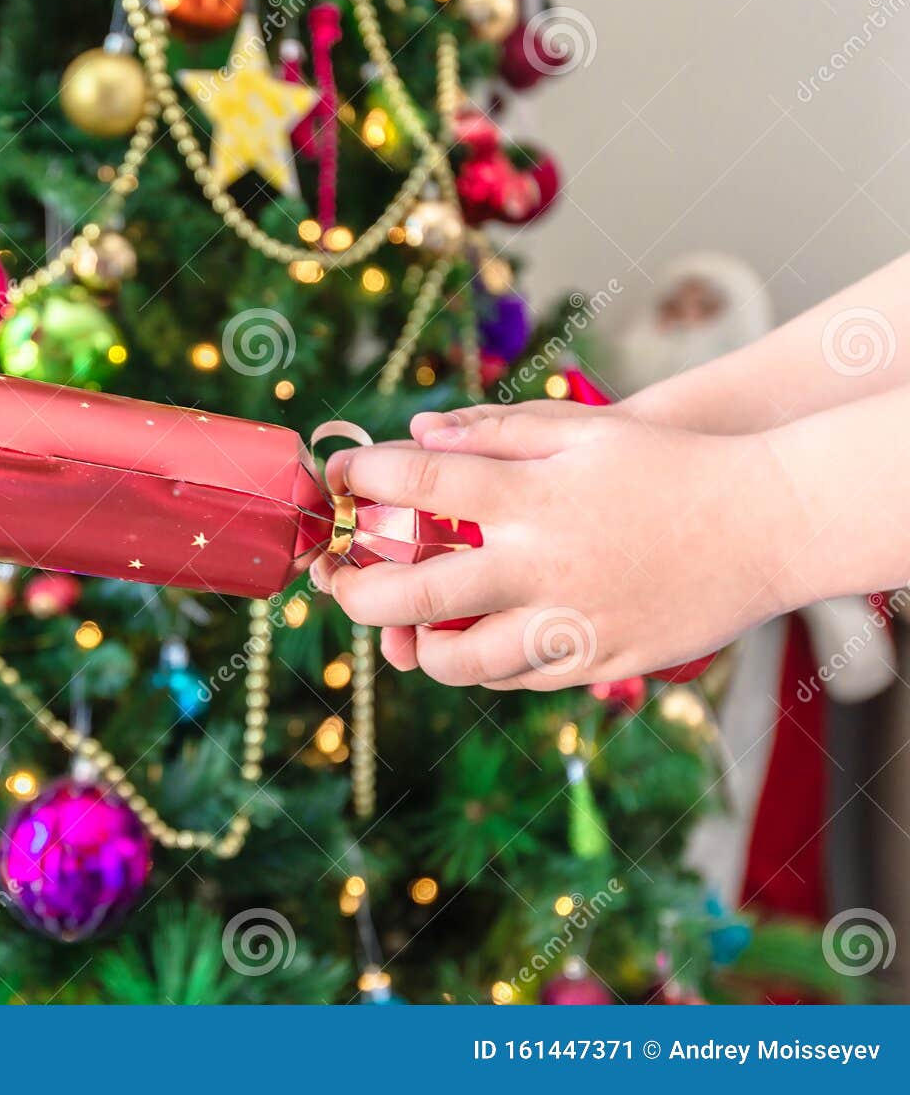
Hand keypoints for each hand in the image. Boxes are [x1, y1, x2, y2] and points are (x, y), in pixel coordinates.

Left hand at [313, 407, 805, 688]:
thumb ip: (497, 432)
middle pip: (413, 594)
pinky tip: (477, 645)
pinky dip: (487, 666)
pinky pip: (521, 679)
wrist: (772, 523)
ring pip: (461, 660)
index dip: (364, 480)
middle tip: (336, 588)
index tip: (338, 477)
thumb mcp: (586, 429)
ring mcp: (571, 622)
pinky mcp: (602, 660)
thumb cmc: (672, 465)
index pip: (418, 487)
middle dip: (356, 594)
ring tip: (405, 637)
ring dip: (418, 651)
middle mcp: (540, 565)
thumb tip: (420, 434)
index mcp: (531, 498)